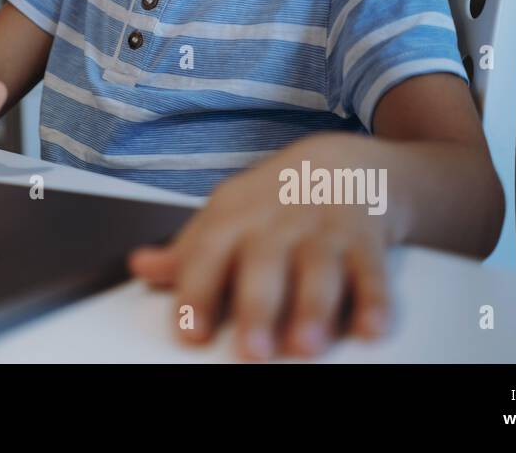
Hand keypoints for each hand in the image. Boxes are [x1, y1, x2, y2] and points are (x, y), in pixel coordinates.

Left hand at [127, 158, 391, 360]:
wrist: (340, 164)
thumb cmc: (272, 202)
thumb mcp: (226, 216)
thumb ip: (189, 250)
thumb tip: (140, 266)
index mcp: (234, 217)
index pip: (207, 253)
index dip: (196, 292)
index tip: (190, 332)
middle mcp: (277, 222)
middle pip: (264, 263)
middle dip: (258, 308)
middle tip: (253, 351)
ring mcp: (323, 228)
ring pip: (318, 269)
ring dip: (313, 308)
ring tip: (305, 346)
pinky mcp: (365, 238)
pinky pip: (372, 270)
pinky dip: (375, 300)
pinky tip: (371, 329)